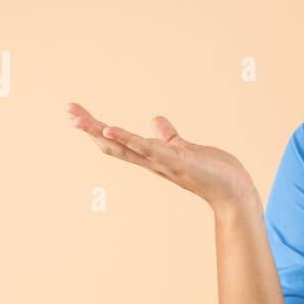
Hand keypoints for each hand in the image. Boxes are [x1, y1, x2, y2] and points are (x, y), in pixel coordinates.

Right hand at [65, 102, 257, 210]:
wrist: (234, 192)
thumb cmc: (212, 172)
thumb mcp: (185, 149)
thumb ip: (168, 136)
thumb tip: (155, 120)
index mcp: (152, 157)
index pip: (118, 141)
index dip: (97, 128)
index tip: (76, 112)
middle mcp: (152, 162)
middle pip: (113, 144)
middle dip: (90, 128)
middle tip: (68, 110)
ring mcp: (163, 163)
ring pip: (126, 147)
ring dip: (102, 132)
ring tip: (81, 119)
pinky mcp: (179, 163)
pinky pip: (150, 150)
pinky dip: (130, 140)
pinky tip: (112, 130)